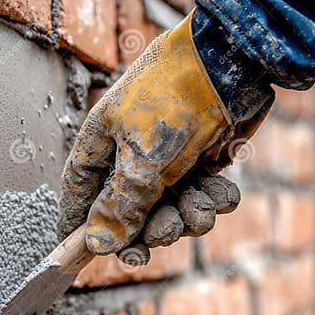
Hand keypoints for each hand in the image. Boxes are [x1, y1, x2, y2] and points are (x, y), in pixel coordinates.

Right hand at [59, 13, 270, 254]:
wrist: (236, 59)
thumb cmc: (176, 98)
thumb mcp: (142, 160)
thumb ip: (120, 207)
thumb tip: (96, 244)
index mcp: (103, 142)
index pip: (79, 191)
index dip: (78, 223)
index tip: (81, 254)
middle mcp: (132, 151)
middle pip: (128, 211)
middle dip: (149, 229)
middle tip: (165, 234)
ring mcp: (169, 155)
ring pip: (169, 207)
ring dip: (187, 216)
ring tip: (201, 209)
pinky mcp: (203, 157)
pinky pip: (201, 194)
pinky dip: (214, 199)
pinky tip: (223, 193)